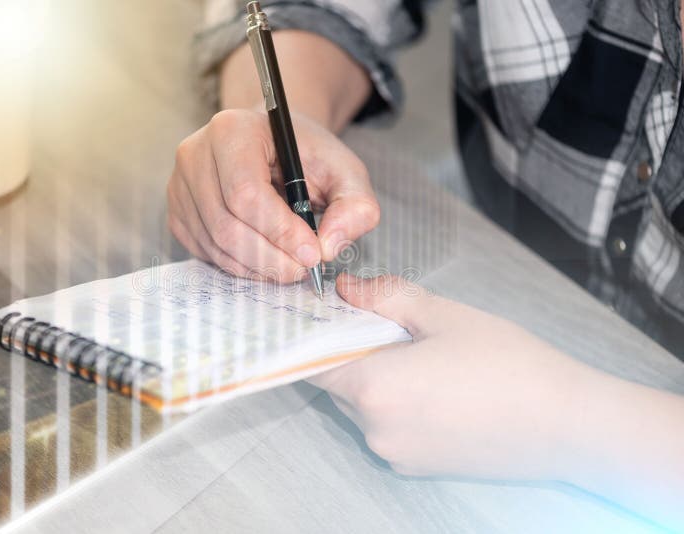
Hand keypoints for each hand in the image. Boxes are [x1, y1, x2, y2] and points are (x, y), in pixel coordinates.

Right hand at [166, 109, 378, 282]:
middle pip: (226, 223)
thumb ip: (354, 207)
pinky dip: (239, 266)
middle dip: (269, 256)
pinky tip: (266, 260)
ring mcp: (180, 185)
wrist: (274, 147)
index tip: (312, 254)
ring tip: (290, 267)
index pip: (246, 192)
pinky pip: (205, 252)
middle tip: (304, 270)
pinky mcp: (178, 212)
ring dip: (256, 266)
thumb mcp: (345, 172)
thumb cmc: (307, 157)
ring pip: (215, 243)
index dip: (279, 231)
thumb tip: (329, 247)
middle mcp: (196, 154)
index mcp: (232, 130)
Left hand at [310, 273, 593, 480]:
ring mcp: (396, 454)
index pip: (314, 363)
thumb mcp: (443, 315)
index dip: (316, 336)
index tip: (327, 315)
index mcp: (374, 389)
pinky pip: (391, 428)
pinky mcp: (419, 468)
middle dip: (356, 354)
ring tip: (428, 358)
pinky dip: (401, 406)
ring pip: (366, 407)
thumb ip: (384, 298)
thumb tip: (346, 288)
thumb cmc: (508, 364)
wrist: (568, 425)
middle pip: (341, 384)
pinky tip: (442, 388)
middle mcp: (375, 430)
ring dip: (380, 380)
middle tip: (393, 329)